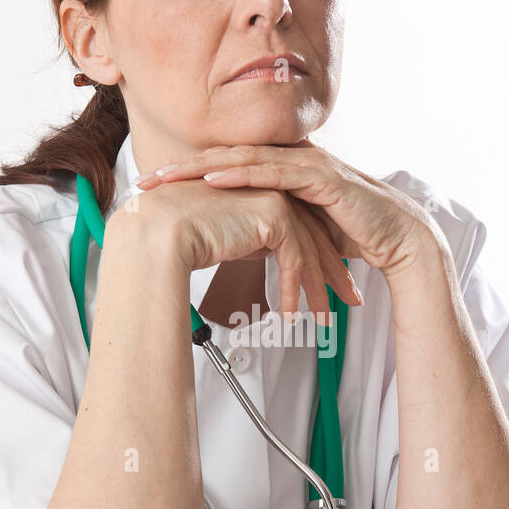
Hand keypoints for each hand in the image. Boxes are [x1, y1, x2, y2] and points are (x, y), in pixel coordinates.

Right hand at [121, 177, 363, 322]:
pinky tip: (289, 314)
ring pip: (310, 250)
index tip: (332, 285)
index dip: (320, 259)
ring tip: (322, 320)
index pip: (302, 227)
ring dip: (317, 289)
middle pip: (315, 236)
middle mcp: (274, 188)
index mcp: (264, 189)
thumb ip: (250, 238)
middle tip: (349, 300)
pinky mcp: (274, 214)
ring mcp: (276, 197)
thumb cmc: (179, 234)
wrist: (160, 230)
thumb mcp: (226, 235)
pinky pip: (295, 260)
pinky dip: (294, 290)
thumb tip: (263, 254)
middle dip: (333, 273)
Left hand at [135, 141, 440, 278]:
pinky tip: (213, 176)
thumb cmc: (353, 235)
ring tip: (166, 177)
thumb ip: (269, 227)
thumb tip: (239, 244)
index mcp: (283, 167)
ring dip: (199, 167)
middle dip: (182, 168)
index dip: (188, 174)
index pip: (226, 165)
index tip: (154, 186)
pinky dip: (240, 172)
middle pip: (225, 156)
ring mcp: (305, 163)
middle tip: (144, 180)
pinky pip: (272, 172)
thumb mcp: (298, 231)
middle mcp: (291, 158)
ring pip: (242, 159)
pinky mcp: (320, 177)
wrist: (398, 239)